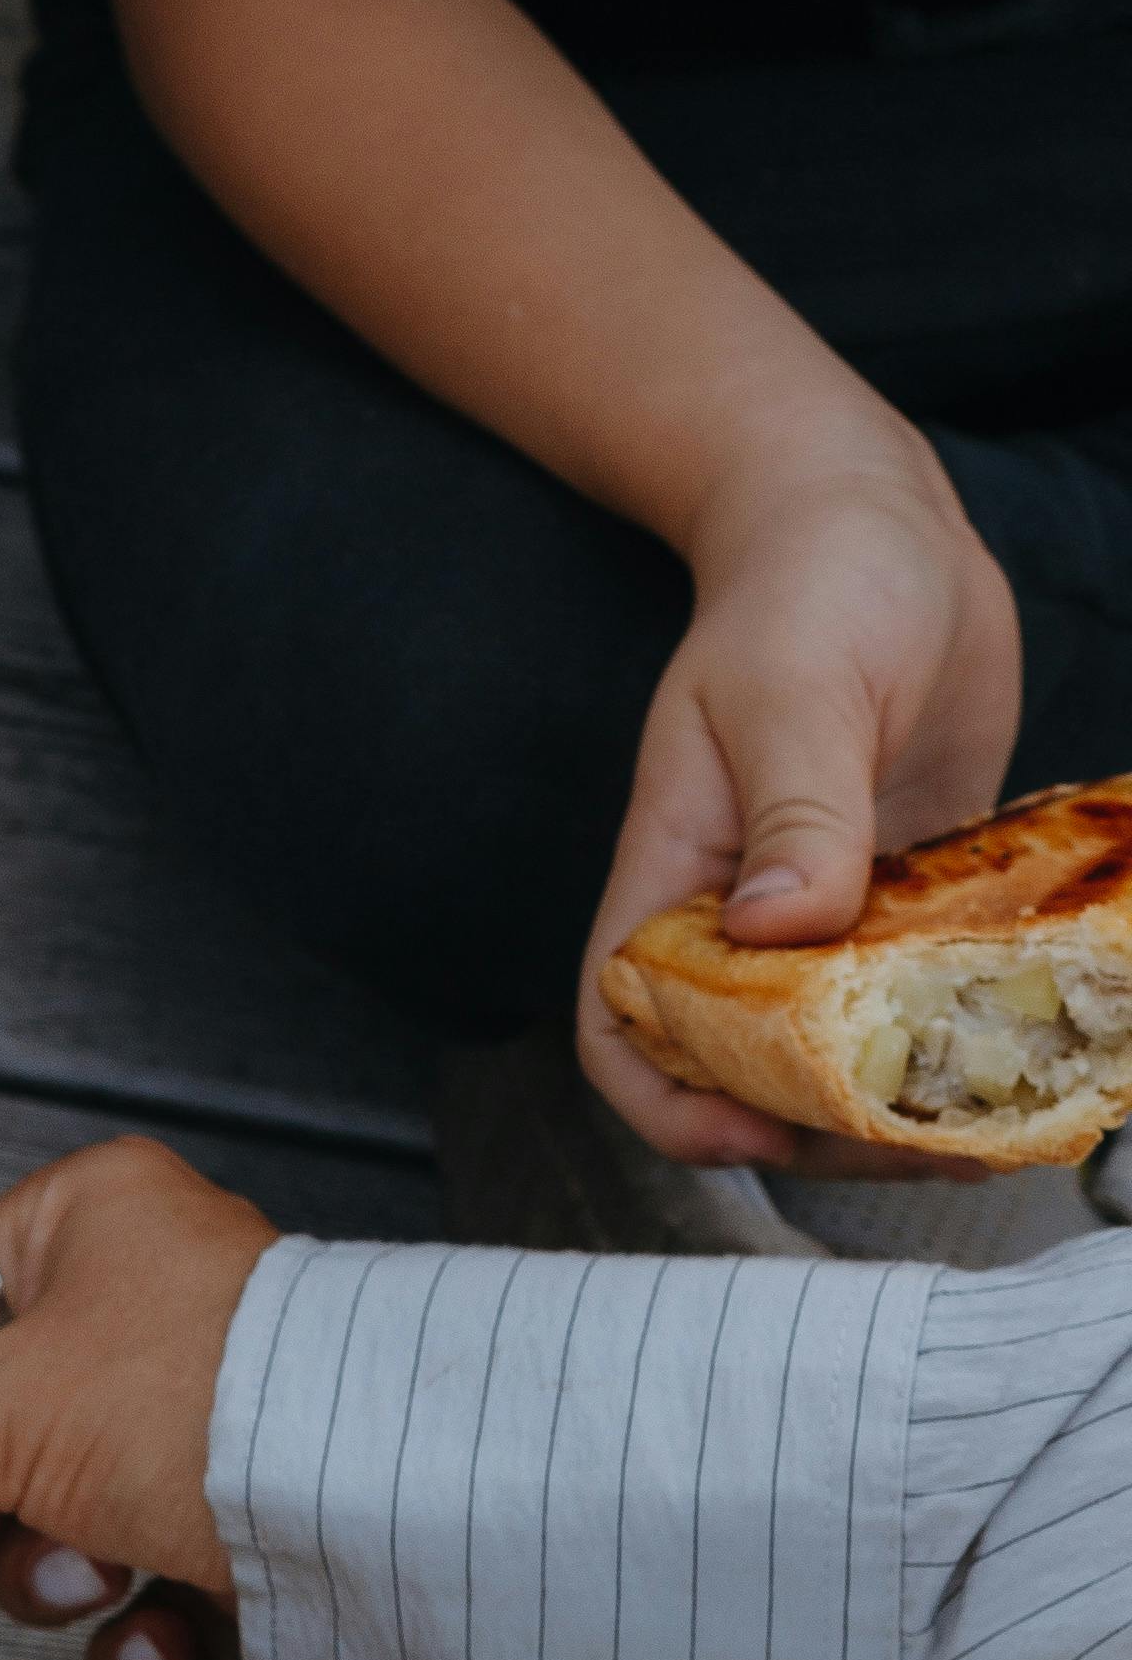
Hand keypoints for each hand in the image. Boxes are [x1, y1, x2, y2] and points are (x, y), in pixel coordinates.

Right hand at [0, 1137, 278, 1603]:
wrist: (405, 1505)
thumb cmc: (218, 1398)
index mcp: (77, 1222)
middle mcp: (142, 1304)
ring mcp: (203, 1416)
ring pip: (48, 1530)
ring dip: (54, 1582)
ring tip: (99, 1578)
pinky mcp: (255, 1519)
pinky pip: (144, 1594)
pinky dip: (140, 1639)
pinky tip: (166, 1643)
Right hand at [578, 428, 1021, 1166]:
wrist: (870, 518)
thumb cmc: (809, 582)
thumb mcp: (795, 690)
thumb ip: (796, 812)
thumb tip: (778, 928)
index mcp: (673, 873)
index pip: (622, 1024)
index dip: (672, 1104)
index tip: (761, 1135)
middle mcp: (736, 908)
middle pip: (742, 1067)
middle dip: (822, 1128)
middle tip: (927, 1141)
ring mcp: (821, 904)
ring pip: (838, 1046)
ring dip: (906, 1096)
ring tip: (996, 1119)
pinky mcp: (898, 887)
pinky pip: (917, 987)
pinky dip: (963, 1030)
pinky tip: (1036, 1049)